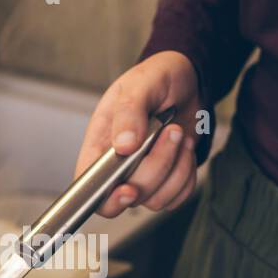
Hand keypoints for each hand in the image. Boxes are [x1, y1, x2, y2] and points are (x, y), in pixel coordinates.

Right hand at [74, 51, 202, 217]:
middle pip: (129, 196)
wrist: (188, 81)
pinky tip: (185, 149)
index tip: (129, 189)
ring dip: (176, 168)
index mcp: (99, 143)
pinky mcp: (166, 181)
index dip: (106, 198)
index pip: (90, 186)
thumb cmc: (156, 78)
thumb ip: (129, 111)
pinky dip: (187, 175)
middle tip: (170, 131)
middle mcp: (118, 165)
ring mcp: (142, 175)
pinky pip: (177, 196)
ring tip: (179, 134)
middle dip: (156, 167)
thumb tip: (123, 145)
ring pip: (156, 199)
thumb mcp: (141, 83)